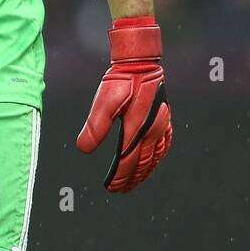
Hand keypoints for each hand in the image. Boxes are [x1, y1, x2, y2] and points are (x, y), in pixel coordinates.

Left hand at [77, 15, 171, 191]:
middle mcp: (152, 129)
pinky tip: (154, 160)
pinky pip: (165, 144)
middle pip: (143, 163)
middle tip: (121, 190)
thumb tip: (84, 150)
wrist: (141, 59)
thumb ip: (95, 126)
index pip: (128, 160)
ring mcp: (161, 123)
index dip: (119, 176)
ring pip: (155, 156)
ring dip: (145, 172)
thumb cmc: (122, 79)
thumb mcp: (104, 100)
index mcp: (136, 127)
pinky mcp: (164, 116)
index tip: (111, 187)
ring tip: (135, 182)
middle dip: (131, 178)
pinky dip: (158, 157)